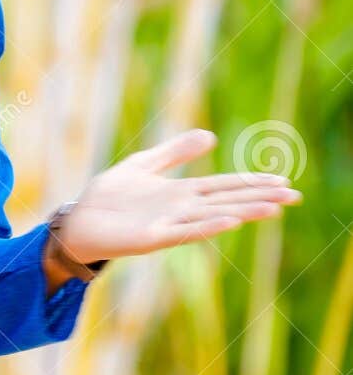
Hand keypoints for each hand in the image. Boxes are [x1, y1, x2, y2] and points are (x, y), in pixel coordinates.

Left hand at [56, 128, 302, 263]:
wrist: (78, 221)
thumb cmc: (110, 197)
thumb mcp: (144, 164)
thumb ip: (175, 152)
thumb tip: (211, 136)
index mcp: (181, 193)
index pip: (225, 186)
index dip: (253, 182)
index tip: (283, 180)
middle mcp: (181, 209)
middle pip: (228, 200)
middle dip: (260, 197)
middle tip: (294, 195)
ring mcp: (170, 224)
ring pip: (215, 216)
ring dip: (244, 211)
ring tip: (274, 207)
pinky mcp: (152, 238)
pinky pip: (185, 232)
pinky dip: (208, 225)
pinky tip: (230, 220)